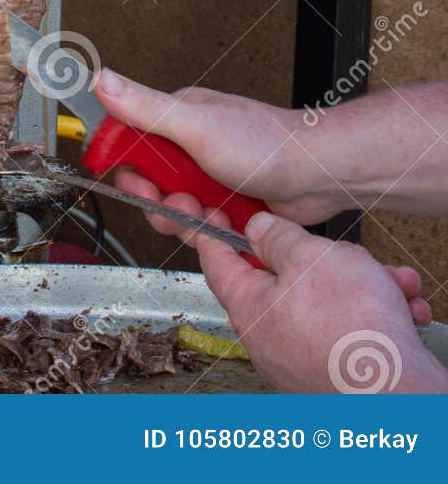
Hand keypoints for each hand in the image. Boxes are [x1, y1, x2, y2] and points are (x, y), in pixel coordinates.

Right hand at [93, 70, 340, 230]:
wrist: (319, 176)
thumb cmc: (267, 143)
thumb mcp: (196, 124)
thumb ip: (146, 107)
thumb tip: (103, 80)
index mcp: (178, 118)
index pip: (130, 142)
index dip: (126, 168)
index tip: (136, 184)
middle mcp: (192, 146)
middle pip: (150, 183)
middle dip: (161, 202)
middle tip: (179, 203)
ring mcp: (210, 175)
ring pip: (176, 209)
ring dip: (189, 220)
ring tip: (210, 213)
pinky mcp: (228, 202)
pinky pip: (203, 225)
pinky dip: (212, 231)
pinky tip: (228, 224)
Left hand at [196, 212, 445, 394]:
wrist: (400, 391)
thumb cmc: (352, 326)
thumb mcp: (308, 255)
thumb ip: (278, 237)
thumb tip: (259, 230)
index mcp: (251, 309)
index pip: (219, 266)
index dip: (214, 236)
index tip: (213, 220)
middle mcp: (270, 343)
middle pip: (284, 282)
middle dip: (320, 261)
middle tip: (342, 252)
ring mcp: (301, 364)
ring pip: (325, 305)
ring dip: (358, 287)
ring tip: (387, 283)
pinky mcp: (334, 377)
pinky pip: (347, 332)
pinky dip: (372, 316)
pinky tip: (400, 311)